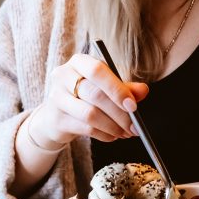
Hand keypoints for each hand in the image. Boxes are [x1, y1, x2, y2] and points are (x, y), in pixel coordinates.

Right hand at [30, 53, 148, 146]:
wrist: (55, 116)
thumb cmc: (84, 97)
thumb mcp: (105, 88)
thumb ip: (124, 88)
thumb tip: (143, 90)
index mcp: (79, 62)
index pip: (98, 70)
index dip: (117, 89)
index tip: (133, 106)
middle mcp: (63, 76)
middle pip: (95, 94)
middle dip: (119, 113)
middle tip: (135, 125)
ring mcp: (57, 98)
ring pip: (90, 114)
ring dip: (113, 126)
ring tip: (125, 132)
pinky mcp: (56, 119)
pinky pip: (86, 128)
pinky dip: (104, 134)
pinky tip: (112, 136)